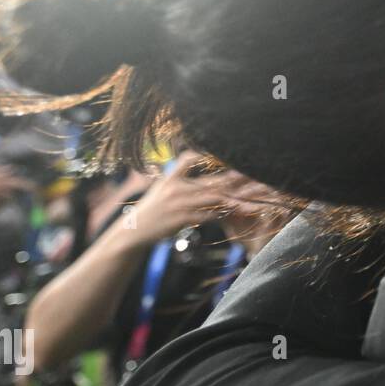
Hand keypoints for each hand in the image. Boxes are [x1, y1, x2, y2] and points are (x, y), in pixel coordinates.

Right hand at [114, 152, 252, 246]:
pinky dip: (220, 214)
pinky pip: (207, 215)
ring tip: (245, 198)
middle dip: (231, 179)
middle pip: (210, 181)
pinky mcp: (182, 219)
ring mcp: (179, 204)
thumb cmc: (153, 207)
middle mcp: (175, 188)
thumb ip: (179, 175)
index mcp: (171, 177)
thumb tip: (196, 160)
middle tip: (249, 177)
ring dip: (230, 199)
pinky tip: (231, 213)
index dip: (207, 156)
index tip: (226, 156)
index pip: (190, 159)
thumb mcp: (162, 186)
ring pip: (212, 198)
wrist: (135, 229)